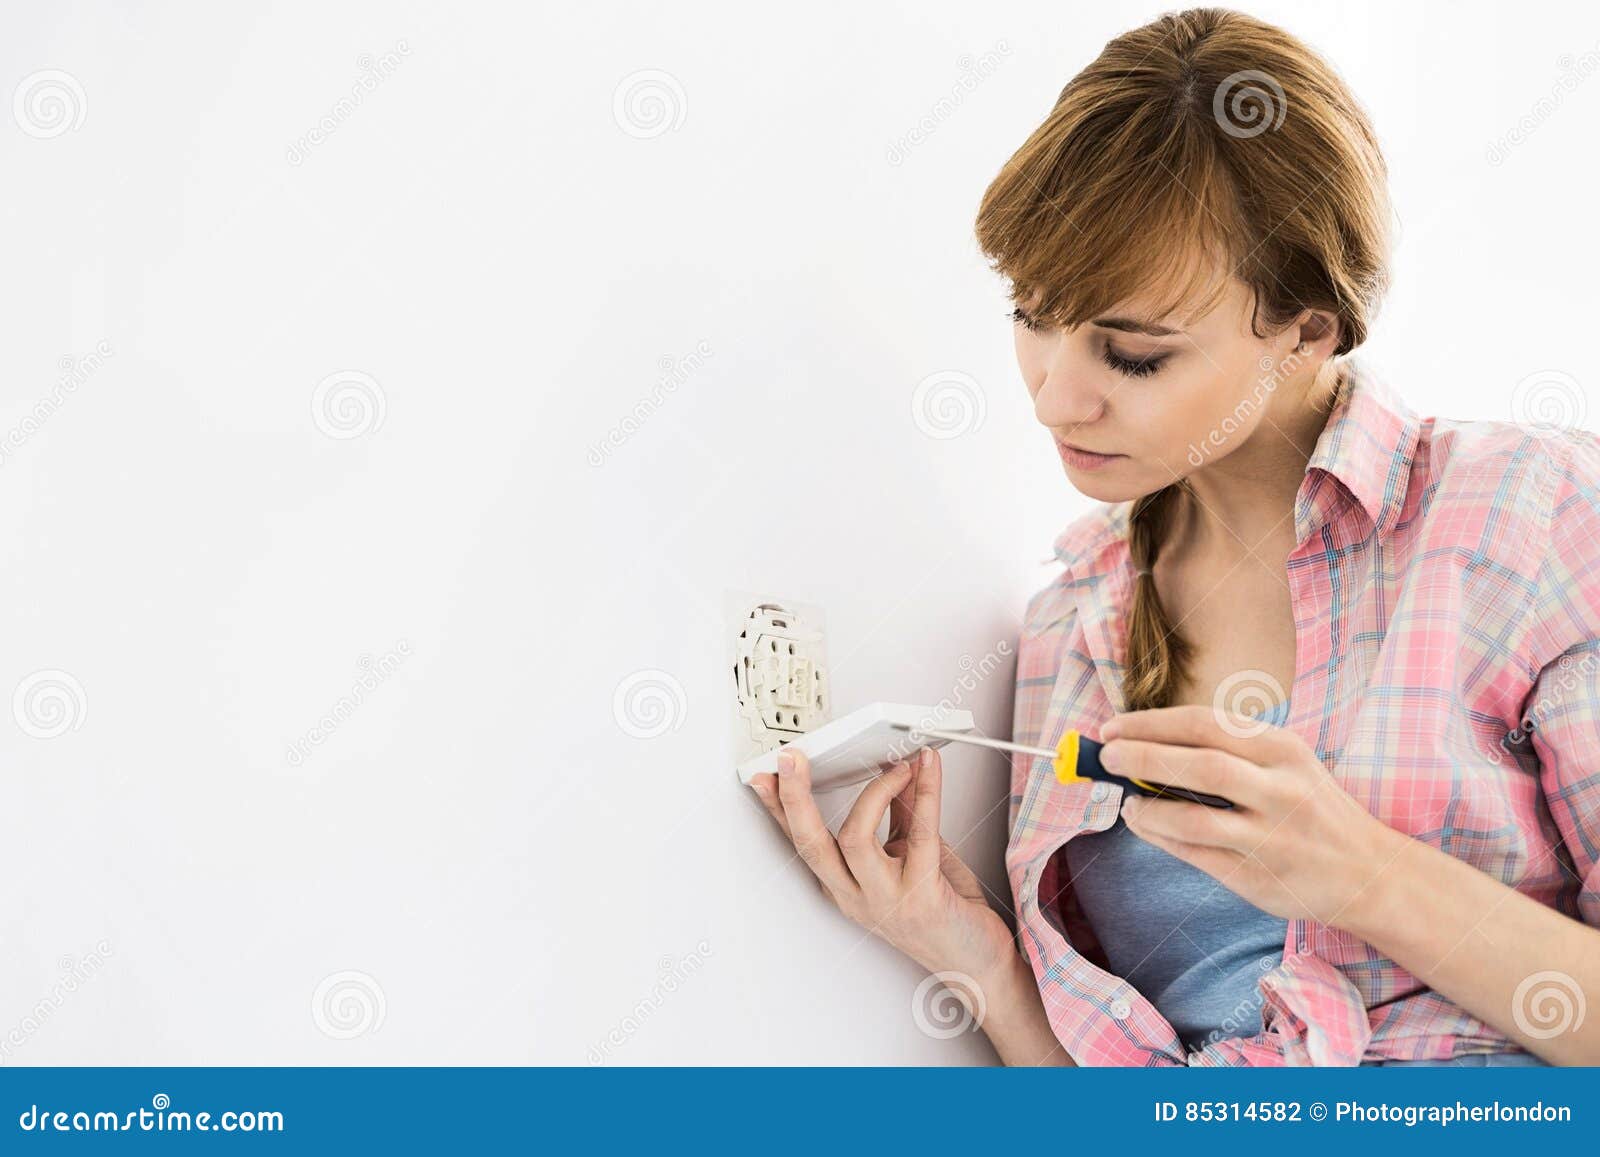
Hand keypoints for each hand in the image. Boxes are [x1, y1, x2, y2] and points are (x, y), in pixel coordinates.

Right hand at [747, 746, 1017, 988]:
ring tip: (896, 765)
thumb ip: (902, 815)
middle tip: (792, 760)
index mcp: (847, 886)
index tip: (765, 777)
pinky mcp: (922, 898)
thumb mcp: (914, 858)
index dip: (779, 809)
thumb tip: (896, 771)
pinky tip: (927, 773)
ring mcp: (887, 900)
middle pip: (812, 844)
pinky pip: (919, 835)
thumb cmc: (946, 916)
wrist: (978, 964)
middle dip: (795, 798)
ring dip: (872, 792)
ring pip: (854, 839)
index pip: (803, 843)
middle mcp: (859, 896)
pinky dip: (926, 795)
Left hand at [1098, 705, 1408, 925]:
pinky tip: (1143, 824)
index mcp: (1282, 749)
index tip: (1113, 726)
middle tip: (1106, 756)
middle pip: (1198, 764)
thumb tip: (1148, 741)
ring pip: (1194, 818)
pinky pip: (1196, 855)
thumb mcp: (1285, 762)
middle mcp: (1280, 789)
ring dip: (1147, 807)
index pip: (1205, 723)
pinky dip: (1160, 837)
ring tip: (1125, 800)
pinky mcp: (1258, 876)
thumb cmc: (1312, 807)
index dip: (1150, 723)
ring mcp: (1270, 837)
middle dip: (1142, 756)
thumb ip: (1228, 750)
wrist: (1370, 872)